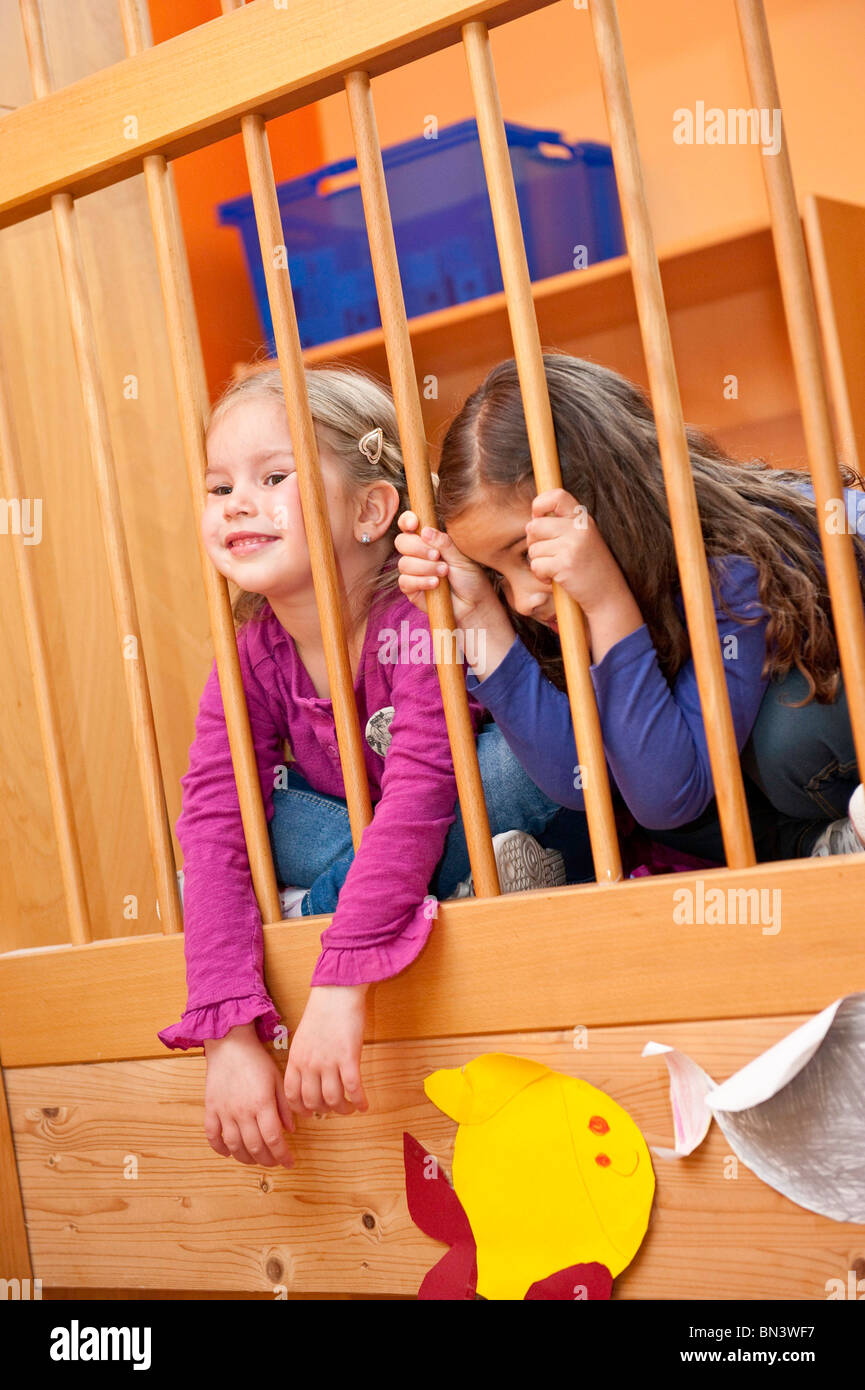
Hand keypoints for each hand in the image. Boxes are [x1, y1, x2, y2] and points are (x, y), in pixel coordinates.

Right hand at [203, 1022, 294, 1168]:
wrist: (229, 1044)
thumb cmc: (256, 1059)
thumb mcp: (277, 1078)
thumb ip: (285, 1105)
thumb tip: (291, 1129)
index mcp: (262, 1104)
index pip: (274, 1139)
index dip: (283, 1155)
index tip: (290, 1162)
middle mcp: (242, 1112)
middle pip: (255, 1147)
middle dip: (267, 1160)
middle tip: (275, 1161)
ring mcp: (224, 1111)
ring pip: (234, 1146)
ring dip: (246, 1158)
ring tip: (255, 1159)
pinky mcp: (211, 1108)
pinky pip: (212, 1135)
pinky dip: (219, 1148)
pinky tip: (228, 1152)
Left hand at [283, 985, 369, 1117]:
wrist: (336, 992)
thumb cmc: (322, 1011)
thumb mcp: (303, 1038)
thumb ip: (304, 1059)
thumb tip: (309, 1078)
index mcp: (296, 1059)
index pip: (292, 1095)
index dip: (301, 1109)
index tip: (310, 1113)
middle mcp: (310, 1064)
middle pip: (312, 1101)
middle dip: (324, 1111)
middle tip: (333, 1109)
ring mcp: (329, 1061)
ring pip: (333, 1099)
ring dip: (343, 1109)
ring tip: (350, 1108)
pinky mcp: (349, 1057)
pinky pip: (353, 1088)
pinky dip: (359, 1101)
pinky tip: (364, 1105)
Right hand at [394, 511, 497, 626]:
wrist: (473, 604)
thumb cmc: (469, 578)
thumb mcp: (461, 557)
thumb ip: (444, 543)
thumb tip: (425, 531)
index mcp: (428, 540)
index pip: (409, 525)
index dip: (406, 521)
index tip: (414, 524)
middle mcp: (417, 554)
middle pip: (401, 542)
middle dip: (418, 548)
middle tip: (437, 555)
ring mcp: (412, 571)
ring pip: (404, 563)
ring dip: (425, 567)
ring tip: (444, 572)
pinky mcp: (411, 589)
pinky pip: (405, 581)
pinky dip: (421, 581)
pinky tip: (435, 584)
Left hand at [525, 489, 626, 613]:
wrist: (608, 596)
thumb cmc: (591, 569)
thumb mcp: (583, 539)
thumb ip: (562, 526)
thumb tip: (532, 519)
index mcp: (583, 519)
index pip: (556, 495)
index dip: (540, 504)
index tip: (538, 517)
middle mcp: (578, 529)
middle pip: (534, 526)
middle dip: (534, 543)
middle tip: (549, 555)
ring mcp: (572, 546)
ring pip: (533, 549)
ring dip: (539, 562)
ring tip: (557, 569)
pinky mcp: (564, 564)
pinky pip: (536, 565)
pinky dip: (541, 575)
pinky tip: (556, 579)